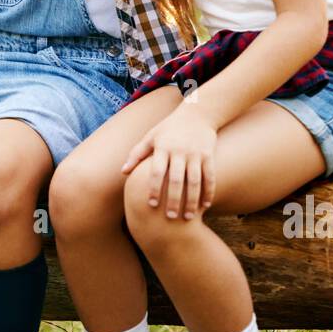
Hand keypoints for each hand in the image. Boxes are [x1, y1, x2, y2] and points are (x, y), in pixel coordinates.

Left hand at [121, 103, 217, 219]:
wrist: (197, 113)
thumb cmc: (169, 128)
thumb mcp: (151, 136)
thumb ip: (137, 153)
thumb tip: (123, 172)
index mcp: (163, 147)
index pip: (157, 171)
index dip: (153, 188)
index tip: (151, 204)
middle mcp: (180, 151)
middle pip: (176, 180)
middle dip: (173, 200)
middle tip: (169, 218)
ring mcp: (196, 153)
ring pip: (195, 181)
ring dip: (192, 201)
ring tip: (188, 218)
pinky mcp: (209, 155)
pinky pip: (210, 176)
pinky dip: (209, 191)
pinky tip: (206, 205)